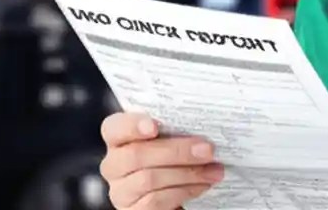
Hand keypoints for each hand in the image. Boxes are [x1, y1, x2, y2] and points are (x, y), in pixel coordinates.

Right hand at [99, 112, 224, 208]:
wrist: (174, 190)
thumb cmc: (173, 158)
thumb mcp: (172, 140)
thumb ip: (176, 130)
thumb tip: (205, 126)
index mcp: (119, 140)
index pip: (114, 127)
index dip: (132, 125)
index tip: (154, 126)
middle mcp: (114, 165)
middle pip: (136, 155)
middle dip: (177, 151)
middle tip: (208, 150)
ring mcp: (121, 191)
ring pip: (149, 179)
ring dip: (188, 174)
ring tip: (213, 170)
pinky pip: (155, 201)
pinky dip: (184, 191)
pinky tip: (202, 185)